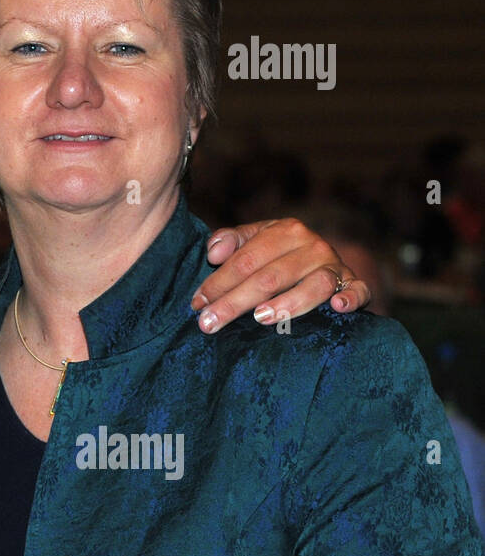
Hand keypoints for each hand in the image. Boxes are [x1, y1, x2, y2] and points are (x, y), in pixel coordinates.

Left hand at [191, 218, 370, 333]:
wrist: (321, 258)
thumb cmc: (276, 254)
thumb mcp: (252, 240)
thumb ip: (229, 241)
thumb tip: (213, 254)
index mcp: (285, 231)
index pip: (246, 259)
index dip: (218, 282)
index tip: (197, 304)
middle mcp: (313, 246)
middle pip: (270, 277)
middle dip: (235, 302)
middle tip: (210, 323)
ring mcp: (336, 265)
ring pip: (314, 286)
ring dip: (288, 303)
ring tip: (260, 318)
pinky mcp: (355, 284)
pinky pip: (359, 291)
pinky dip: (351, 298)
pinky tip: (337, 308)